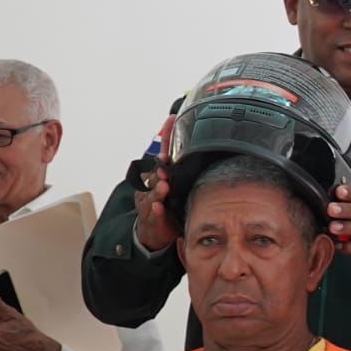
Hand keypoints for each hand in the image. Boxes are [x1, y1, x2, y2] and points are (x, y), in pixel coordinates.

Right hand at [134, 114, 179, 251]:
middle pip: (154, 173)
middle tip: (164, 165)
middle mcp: (151, 185)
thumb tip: (201, 147)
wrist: (152, 230)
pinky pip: (154, 213)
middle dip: (159, 168)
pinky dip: (156, 210)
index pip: (164, 152)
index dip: (167, 136)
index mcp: (158, 174)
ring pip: (152, 193)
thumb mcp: (176, 182)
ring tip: (164, 185)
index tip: (171, 120)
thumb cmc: (165, 203)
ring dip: (157, 189)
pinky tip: (158, 206)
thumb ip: (185, 165)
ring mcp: (149, 201)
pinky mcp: (152, 217)